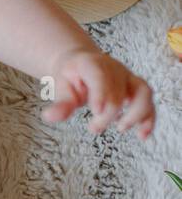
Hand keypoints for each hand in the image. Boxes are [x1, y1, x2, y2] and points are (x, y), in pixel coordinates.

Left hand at [41, 46, 155, 137]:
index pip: (100, 75)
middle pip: (118, 91)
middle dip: (108, 113)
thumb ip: (61, 103)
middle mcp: (114, 68)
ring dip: (136, 113)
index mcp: (91, 64)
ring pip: (142, 92)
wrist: (80, 63)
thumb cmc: (70, 77)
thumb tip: (49, 117)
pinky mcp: (136, 88)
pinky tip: (142, 135)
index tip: (96, 112)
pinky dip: (148, 118)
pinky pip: (149, 101)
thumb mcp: (60, 88)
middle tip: (93, 128)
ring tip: (121, 128)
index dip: (101, 93)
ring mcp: (127, 77)